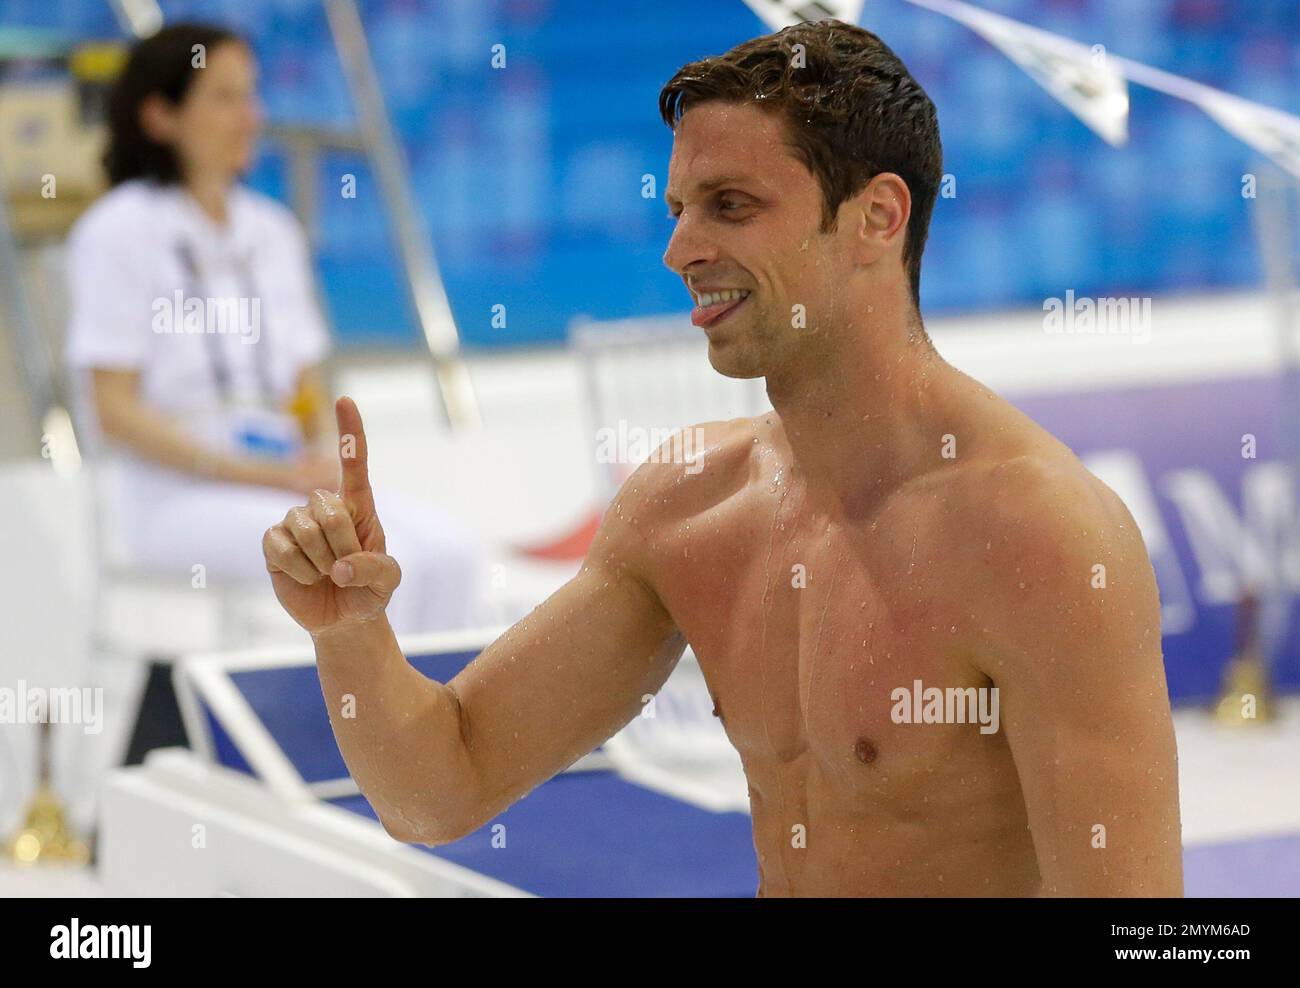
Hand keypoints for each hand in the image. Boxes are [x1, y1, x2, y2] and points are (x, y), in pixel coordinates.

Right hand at [262, 397, 400, 633]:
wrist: (342, 617)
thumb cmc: (368, 589)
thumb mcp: (388, 581)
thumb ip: (376, 570)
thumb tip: (341, 567)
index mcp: (358, 506)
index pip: (353, 463)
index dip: (349, 432)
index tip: (345, 399)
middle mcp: (324, 506)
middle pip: (329, 509)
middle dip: (343, 546)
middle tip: (346, 567)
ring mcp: (295, 522)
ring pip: (304, 529)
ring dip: (321, 561)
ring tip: (326, 573)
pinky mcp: (273, 542)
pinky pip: (281, 546)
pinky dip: (299, 568)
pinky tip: (306, 576)